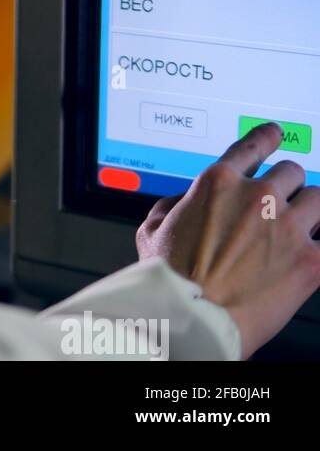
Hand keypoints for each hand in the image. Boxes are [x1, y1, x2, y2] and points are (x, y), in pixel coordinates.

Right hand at [136, 123, 319, 357]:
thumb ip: (170, 206)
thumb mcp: (150, 231)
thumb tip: (182, 203)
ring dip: (310, 211)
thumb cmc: (168, 280)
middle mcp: (257, 198)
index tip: (273, 135)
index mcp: (217, 184)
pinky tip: (312, 254)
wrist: (192, 319)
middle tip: (279, 206)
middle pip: (291, 172)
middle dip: (286, 188)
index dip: (267, 137)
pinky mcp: (311, 260)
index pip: (253, 145)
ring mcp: (288, 227)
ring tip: (300, 227)